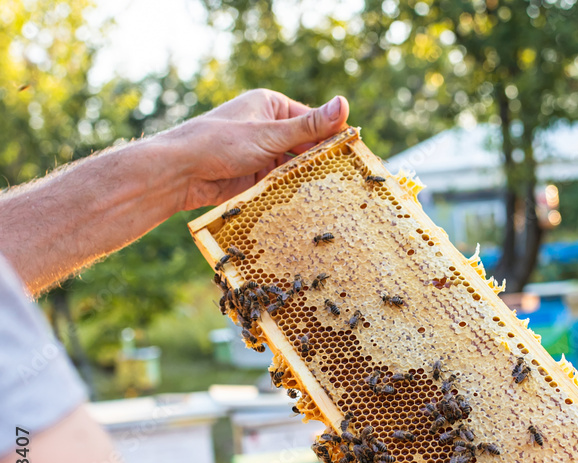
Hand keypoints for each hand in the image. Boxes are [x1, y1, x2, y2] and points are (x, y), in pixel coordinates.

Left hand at [159, 89, 350, 210]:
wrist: (179, 173)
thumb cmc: (220, 143)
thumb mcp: (270, 134)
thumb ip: (309, 126)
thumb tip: (344, 104)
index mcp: (272, 106)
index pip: (313, 121)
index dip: (334, 137)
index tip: (356, 155)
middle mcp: (268, 128)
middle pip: (306, 146)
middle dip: (322, 162)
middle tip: (348, 180)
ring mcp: (262, 153)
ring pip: (295, 167)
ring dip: (308, 179)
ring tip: (334, 195)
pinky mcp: (255, 176)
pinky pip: (282, 183)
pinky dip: (293, 191)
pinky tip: (311, 203)